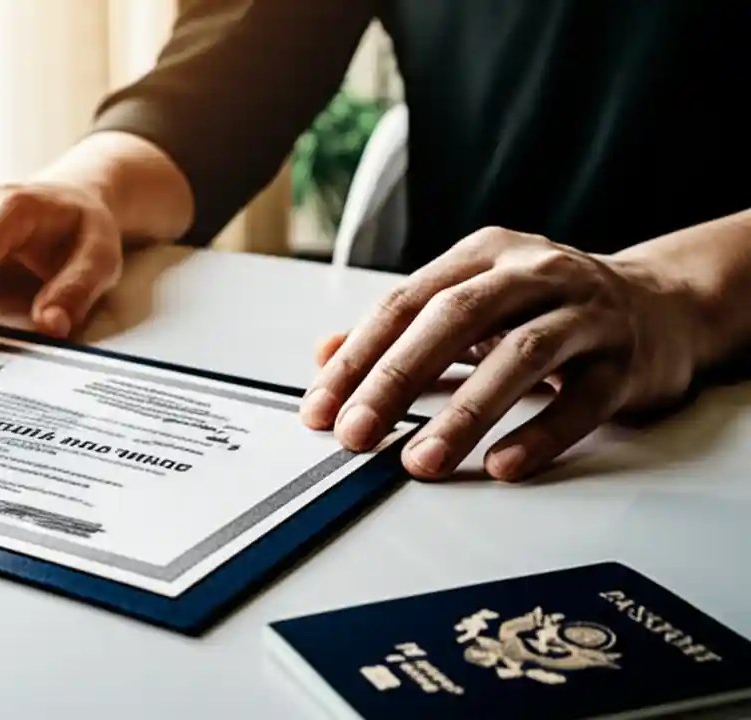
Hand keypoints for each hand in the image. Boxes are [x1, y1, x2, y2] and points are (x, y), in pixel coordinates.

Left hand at [300, 227, 700, 480]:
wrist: (662, 304)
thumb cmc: (548, 308)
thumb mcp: (470, 303)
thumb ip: (400, 329)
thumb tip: (323, 357)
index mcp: (483, 254)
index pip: (405, 303)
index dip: (357, 358)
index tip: (321, 410)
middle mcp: (534, 272)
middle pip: (453, 319)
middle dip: (395, 380)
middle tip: (356, 434)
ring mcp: (585, 314)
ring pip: (518, 357)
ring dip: (463, 413)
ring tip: (421, 460)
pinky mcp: (626, 362)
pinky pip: (580, 400)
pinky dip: (539, 434)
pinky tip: (503, 465)